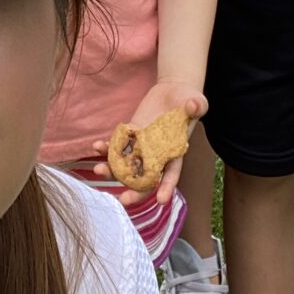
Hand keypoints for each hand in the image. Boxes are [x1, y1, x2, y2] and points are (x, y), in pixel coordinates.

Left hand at [92, 81, 205, 207]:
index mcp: (174, 152)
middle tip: (123, 199)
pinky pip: (116, 146)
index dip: (167, 187)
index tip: (161, 201)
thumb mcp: (197, 102)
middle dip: (134, 190)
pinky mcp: (130, 135)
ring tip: (98, 169)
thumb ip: (197, 105)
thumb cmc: (189, 101)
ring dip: (112, 170)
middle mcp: (156, 154)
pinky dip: (106, 148)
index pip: (172, 173)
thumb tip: (194, 105)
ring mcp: (141, 146)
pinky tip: (96, 146)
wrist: (172, 92)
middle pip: (145, 178)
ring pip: (125, 164)